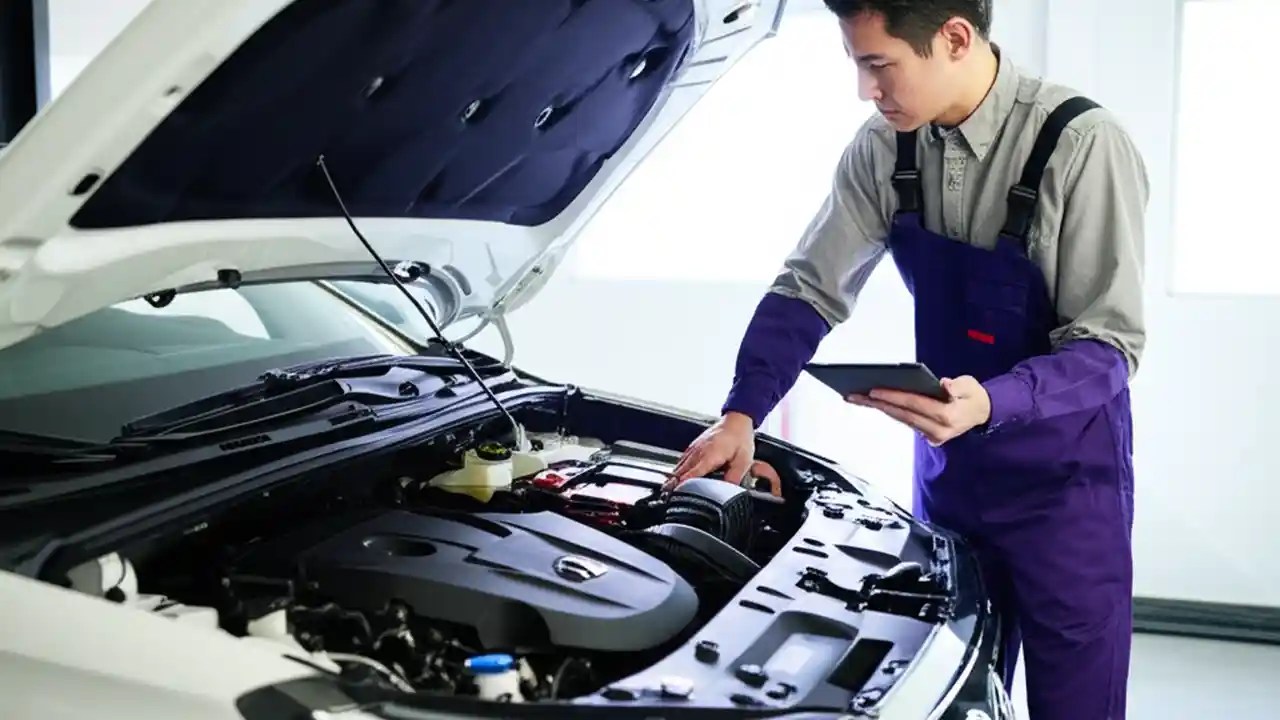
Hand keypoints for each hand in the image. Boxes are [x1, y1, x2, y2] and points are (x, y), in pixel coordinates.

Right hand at [667, 412, 754, 488]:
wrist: (736, 420)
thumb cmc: (740, 438)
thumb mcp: (743, 460)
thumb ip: (734, 477)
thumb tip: (728, 490)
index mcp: (709, 456)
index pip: (692, 474)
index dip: (683, 485)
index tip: (675, 495)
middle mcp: (698, 452)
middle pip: (681, 471)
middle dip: (673, 484)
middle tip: (667, 497)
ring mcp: (694, 449)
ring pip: (679, 466)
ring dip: (673, 477)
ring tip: (668, 490)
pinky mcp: (694, 447)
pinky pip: (682, 460)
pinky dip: (678, 470)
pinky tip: (677, 477)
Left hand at [848, 376, 990, 445]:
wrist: (984, 414)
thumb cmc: (974, 396)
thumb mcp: (971, 386)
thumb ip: (958, 386)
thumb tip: (943, 385)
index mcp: (948, 417)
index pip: (915, 404)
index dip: (894, 396)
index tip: (873, 390)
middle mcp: (938, 430)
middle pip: (902, 415)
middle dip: (877, 403)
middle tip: (853, 395)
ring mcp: (933, 436)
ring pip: (901, 420)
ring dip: (879, 408)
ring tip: (857, 398)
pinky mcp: (928, 437)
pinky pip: (905, 421)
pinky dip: (890, 411)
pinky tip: (874, 403)